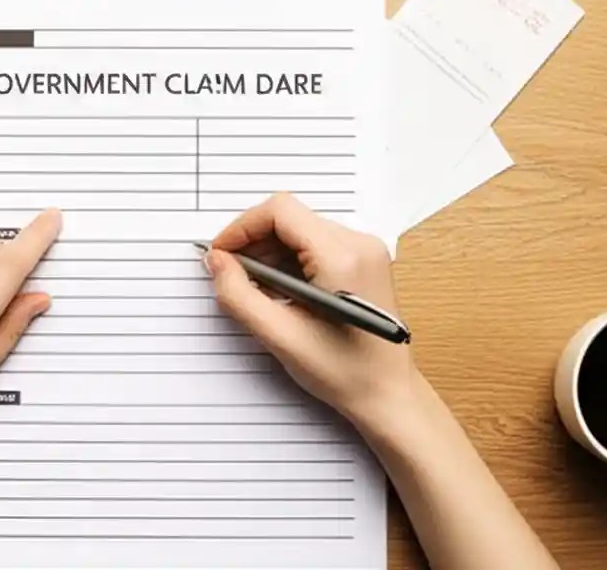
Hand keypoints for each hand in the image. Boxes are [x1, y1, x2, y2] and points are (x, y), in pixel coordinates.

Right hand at [206, 193, 415, 423]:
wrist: (388, 394)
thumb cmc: (346, 372)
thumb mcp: (280, 336)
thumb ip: (239, 294)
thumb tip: (217, 261)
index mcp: (343, 257)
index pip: (281, 211)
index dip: (242, 227)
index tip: (221, 253)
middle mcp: (360, 244)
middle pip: (290, 219)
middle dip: (254, 242)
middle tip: (233, 276)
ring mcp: (366, 251)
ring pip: (300, 230)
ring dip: (271, 254)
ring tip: (259, 292)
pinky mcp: (364, 261)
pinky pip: (316, 245)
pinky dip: (290, 262)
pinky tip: (282, 293)